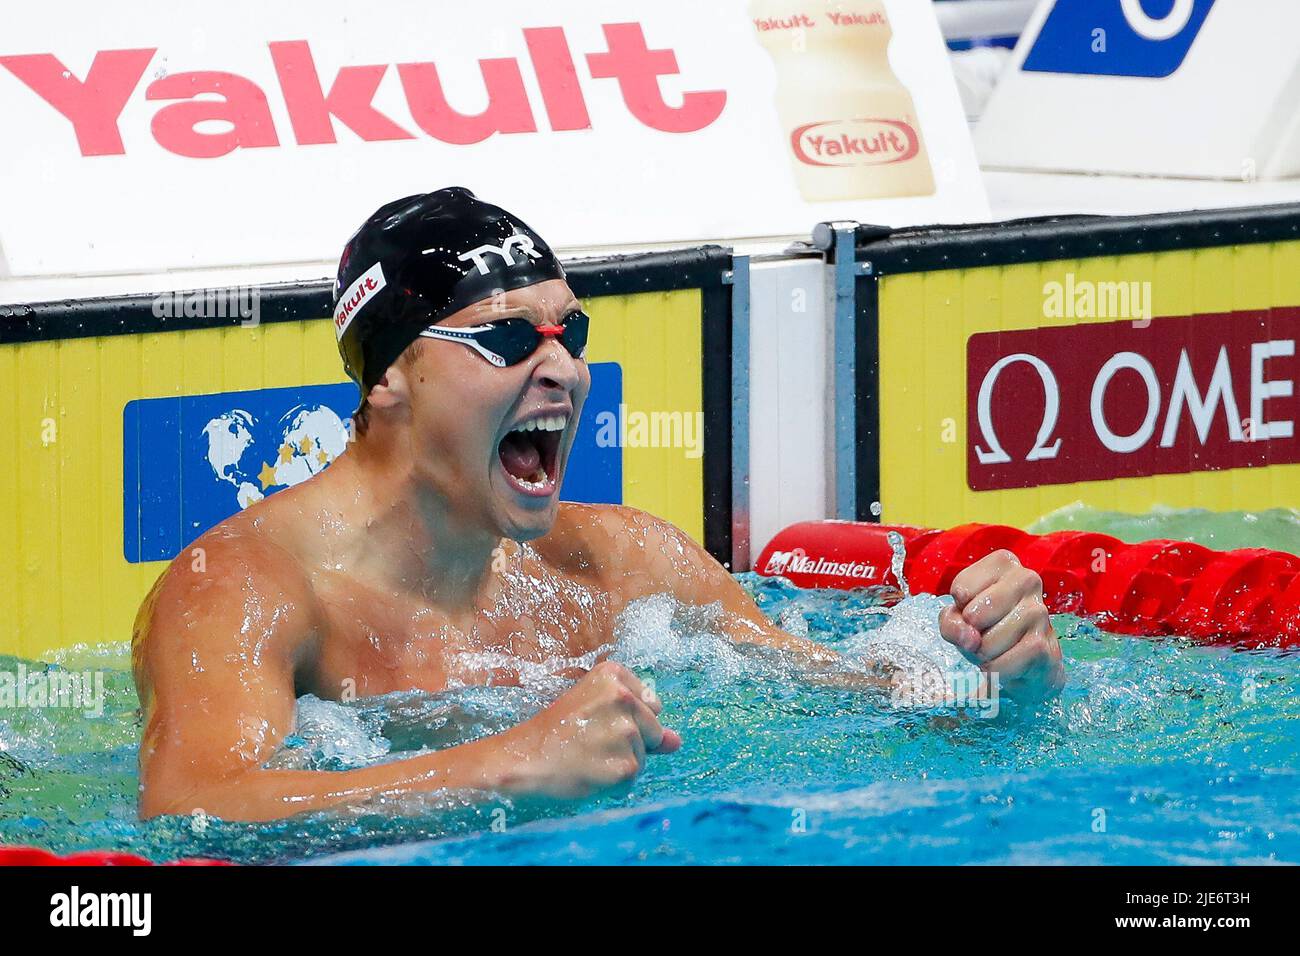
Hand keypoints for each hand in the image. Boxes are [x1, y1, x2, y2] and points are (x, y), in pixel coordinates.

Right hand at [493, 661, 681, 798]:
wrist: (525, 758)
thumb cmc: (556, 730)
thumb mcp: (595, 709)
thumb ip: (641, 720)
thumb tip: (676, 741)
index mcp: (614, 675)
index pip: (651, 702)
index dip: (628, 718)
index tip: (598, 721)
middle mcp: (623, 698)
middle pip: (654, 728)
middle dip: (632, 740)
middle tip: (592, 741)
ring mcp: (625, 733)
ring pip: (644, 755)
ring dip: (621, 761)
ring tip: (589, 756)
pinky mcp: (625, 766)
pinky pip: (633, 778)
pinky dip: (614, 783)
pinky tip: (590, 772)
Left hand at [938, 550, 1064, 698]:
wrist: (1024, 664)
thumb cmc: (987, 629)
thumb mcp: (957, 618)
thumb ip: (951, 622)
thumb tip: (971, 639)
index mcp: (1004, 563)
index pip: (960, 589)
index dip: (958, 610)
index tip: (974, 611)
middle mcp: (1027, 579)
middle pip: (974, 616)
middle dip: (970, 635)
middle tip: (983, 635)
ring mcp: (1040, 612)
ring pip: (987, 643)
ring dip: (982, 655)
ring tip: (996, 649)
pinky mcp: (1046, 646)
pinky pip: (1003, 664)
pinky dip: (995, 670)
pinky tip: (1006, 663)